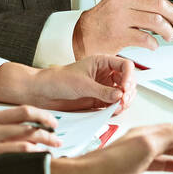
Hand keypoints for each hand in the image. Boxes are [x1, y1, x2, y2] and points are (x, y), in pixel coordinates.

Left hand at [0, 56, 133, 110]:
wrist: (43, 93)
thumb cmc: (58, 80)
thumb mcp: (82, 84)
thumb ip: (102, 91)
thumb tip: (119, 95)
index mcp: (102, 62)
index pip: (125, 65)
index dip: (129, 76)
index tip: (125, 88)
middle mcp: (105, 75)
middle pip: (128, 81)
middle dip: (129, 92)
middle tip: (123, 100)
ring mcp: (103, 88)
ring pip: (123, 95)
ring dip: (124, 102)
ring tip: (117, 107)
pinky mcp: (99, 101)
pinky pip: (114, 105)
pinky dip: (116, 109)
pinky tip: (112, 110)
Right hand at [0, 106, 60, 155]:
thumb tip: (23, 132)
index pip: (22, 110)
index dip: (42, 115)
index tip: (53, 122)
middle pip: (28, 122)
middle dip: (48, 130)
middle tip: (57, 138)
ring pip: (27, 136)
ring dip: (45, 142)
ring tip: (53, 149)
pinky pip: (18, 151)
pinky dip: (33, 153)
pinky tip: (40, 158)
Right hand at [73, 0, 172, 56]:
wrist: (84, 34)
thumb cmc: (106, 18)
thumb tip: (171, 1)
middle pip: (160, 4)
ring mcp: (120, 17)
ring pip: (156, 21)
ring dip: (168, 31)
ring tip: (169, 36)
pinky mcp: (119, 34)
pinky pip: (146, 38)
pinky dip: (154, 43)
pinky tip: (153, 44)